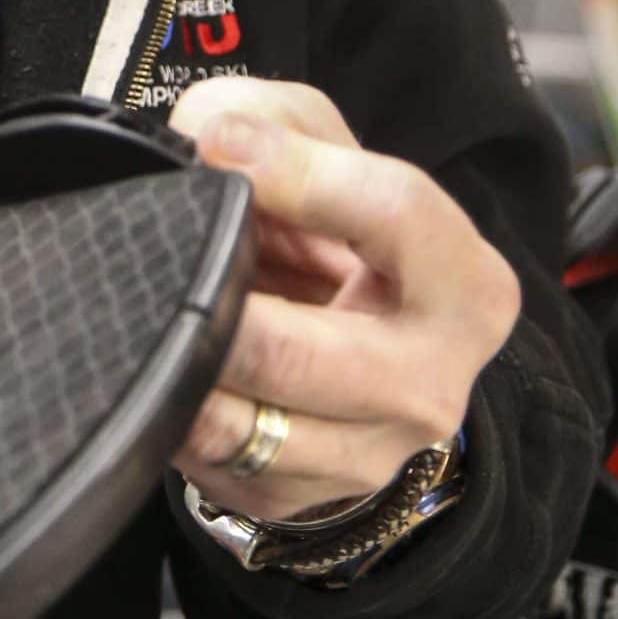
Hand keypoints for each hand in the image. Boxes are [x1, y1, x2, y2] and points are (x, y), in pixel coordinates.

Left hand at [168, 79, 518, 520]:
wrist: (352, 350)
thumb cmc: (338, 235)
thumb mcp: (328, 152)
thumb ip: (277, 119)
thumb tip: (214, 140)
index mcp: (465, 283)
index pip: (399, 217)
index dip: (303, 175)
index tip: (221, 148)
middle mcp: (431, 382)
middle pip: (304, 356)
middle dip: (218, 303)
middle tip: (163, 255)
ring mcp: (365, 456)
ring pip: (242, 423)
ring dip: (181, 360)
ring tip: (151, 303)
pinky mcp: (293, 499)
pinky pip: (204, 457)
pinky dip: (168, 402)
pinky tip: (158, 359)